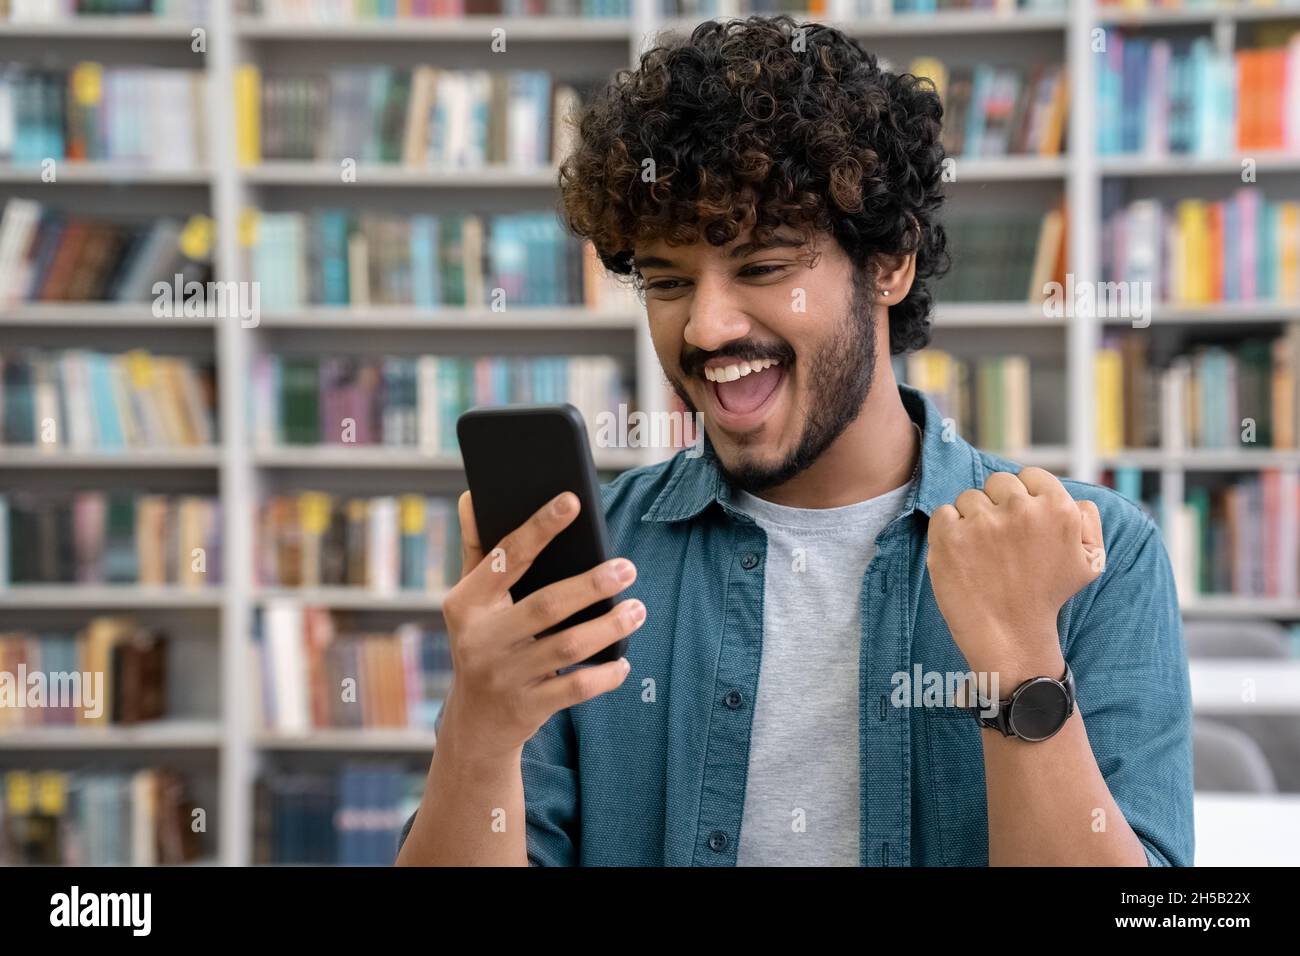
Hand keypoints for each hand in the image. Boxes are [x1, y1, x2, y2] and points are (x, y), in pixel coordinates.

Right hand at [437, 490, 642, 764]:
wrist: (474, 723)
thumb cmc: (483, 641)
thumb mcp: (471, 600)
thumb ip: (478, 550)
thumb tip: (471, 495)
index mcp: (467, 604)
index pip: (507, 557)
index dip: (540, 527)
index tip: (573, 501)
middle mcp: (482, 639)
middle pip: (546, 606)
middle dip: (590, 585)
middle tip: (628, 568)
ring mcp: (505, 676)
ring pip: (567, 647)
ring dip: (608, 628)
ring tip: (637, 609)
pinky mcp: (528, 708)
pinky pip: (576, 689)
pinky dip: (605, 675)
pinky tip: (623, 662)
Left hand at [925, 467, 1104, 676]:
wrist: (1012, 637)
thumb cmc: (1048, 598)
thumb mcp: (1089, 561)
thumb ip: (1087, 520)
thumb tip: (1074, 499)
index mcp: (1058, 508)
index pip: (1031, 476)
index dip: (1024, 497)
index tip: (1020, 523)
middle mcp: (1021, 509)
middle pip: (999, 483)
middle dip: (998, 505)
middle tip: (1001, 541)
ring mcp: (982, 522)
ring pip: (969, 497)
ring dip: (972, 519)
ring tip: (983, 553)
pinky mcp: (950, 536)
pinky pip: (943, 513)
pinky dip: (948, 530)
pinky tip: (963, 555)